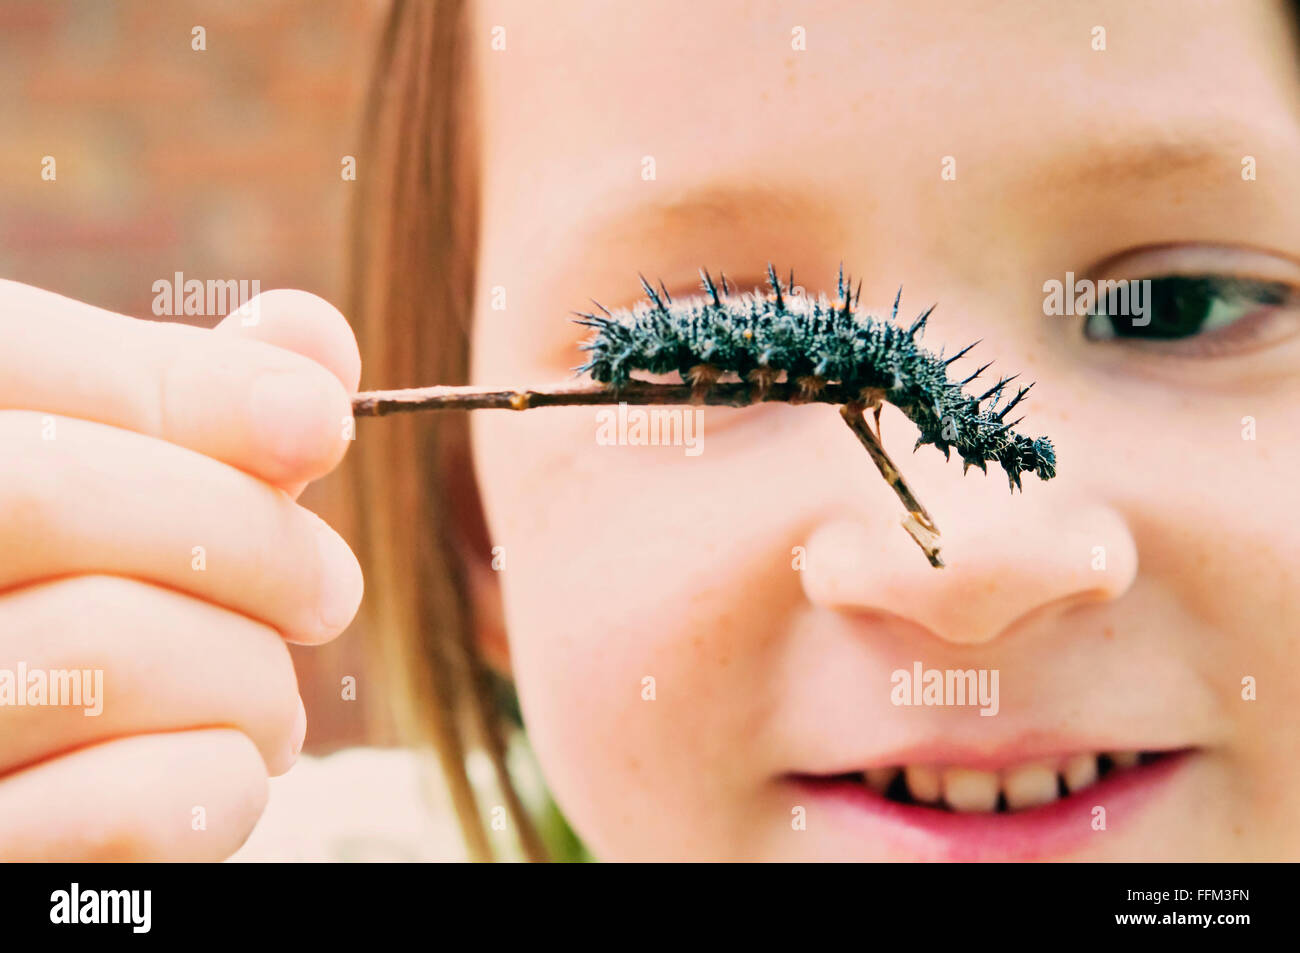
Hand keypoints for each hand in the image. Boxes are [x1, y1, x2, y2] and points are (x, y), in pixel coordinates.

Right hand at [0, 281, 363, 859]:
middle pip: (53, 495)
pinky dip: (221, 784)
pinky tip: (223, 769)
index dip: (195, 387)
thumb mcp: (103, 478)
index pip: (14, 355)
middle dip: (247, 536)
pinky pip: (126, 809)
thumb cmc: (61, 599)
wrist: (31, 764)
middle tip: (327, 590)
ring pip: (107, 652)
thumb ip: (184, 408)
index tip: (320, 422)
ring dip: (252, 678)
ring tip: (270, 701)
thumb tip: (314, 344)